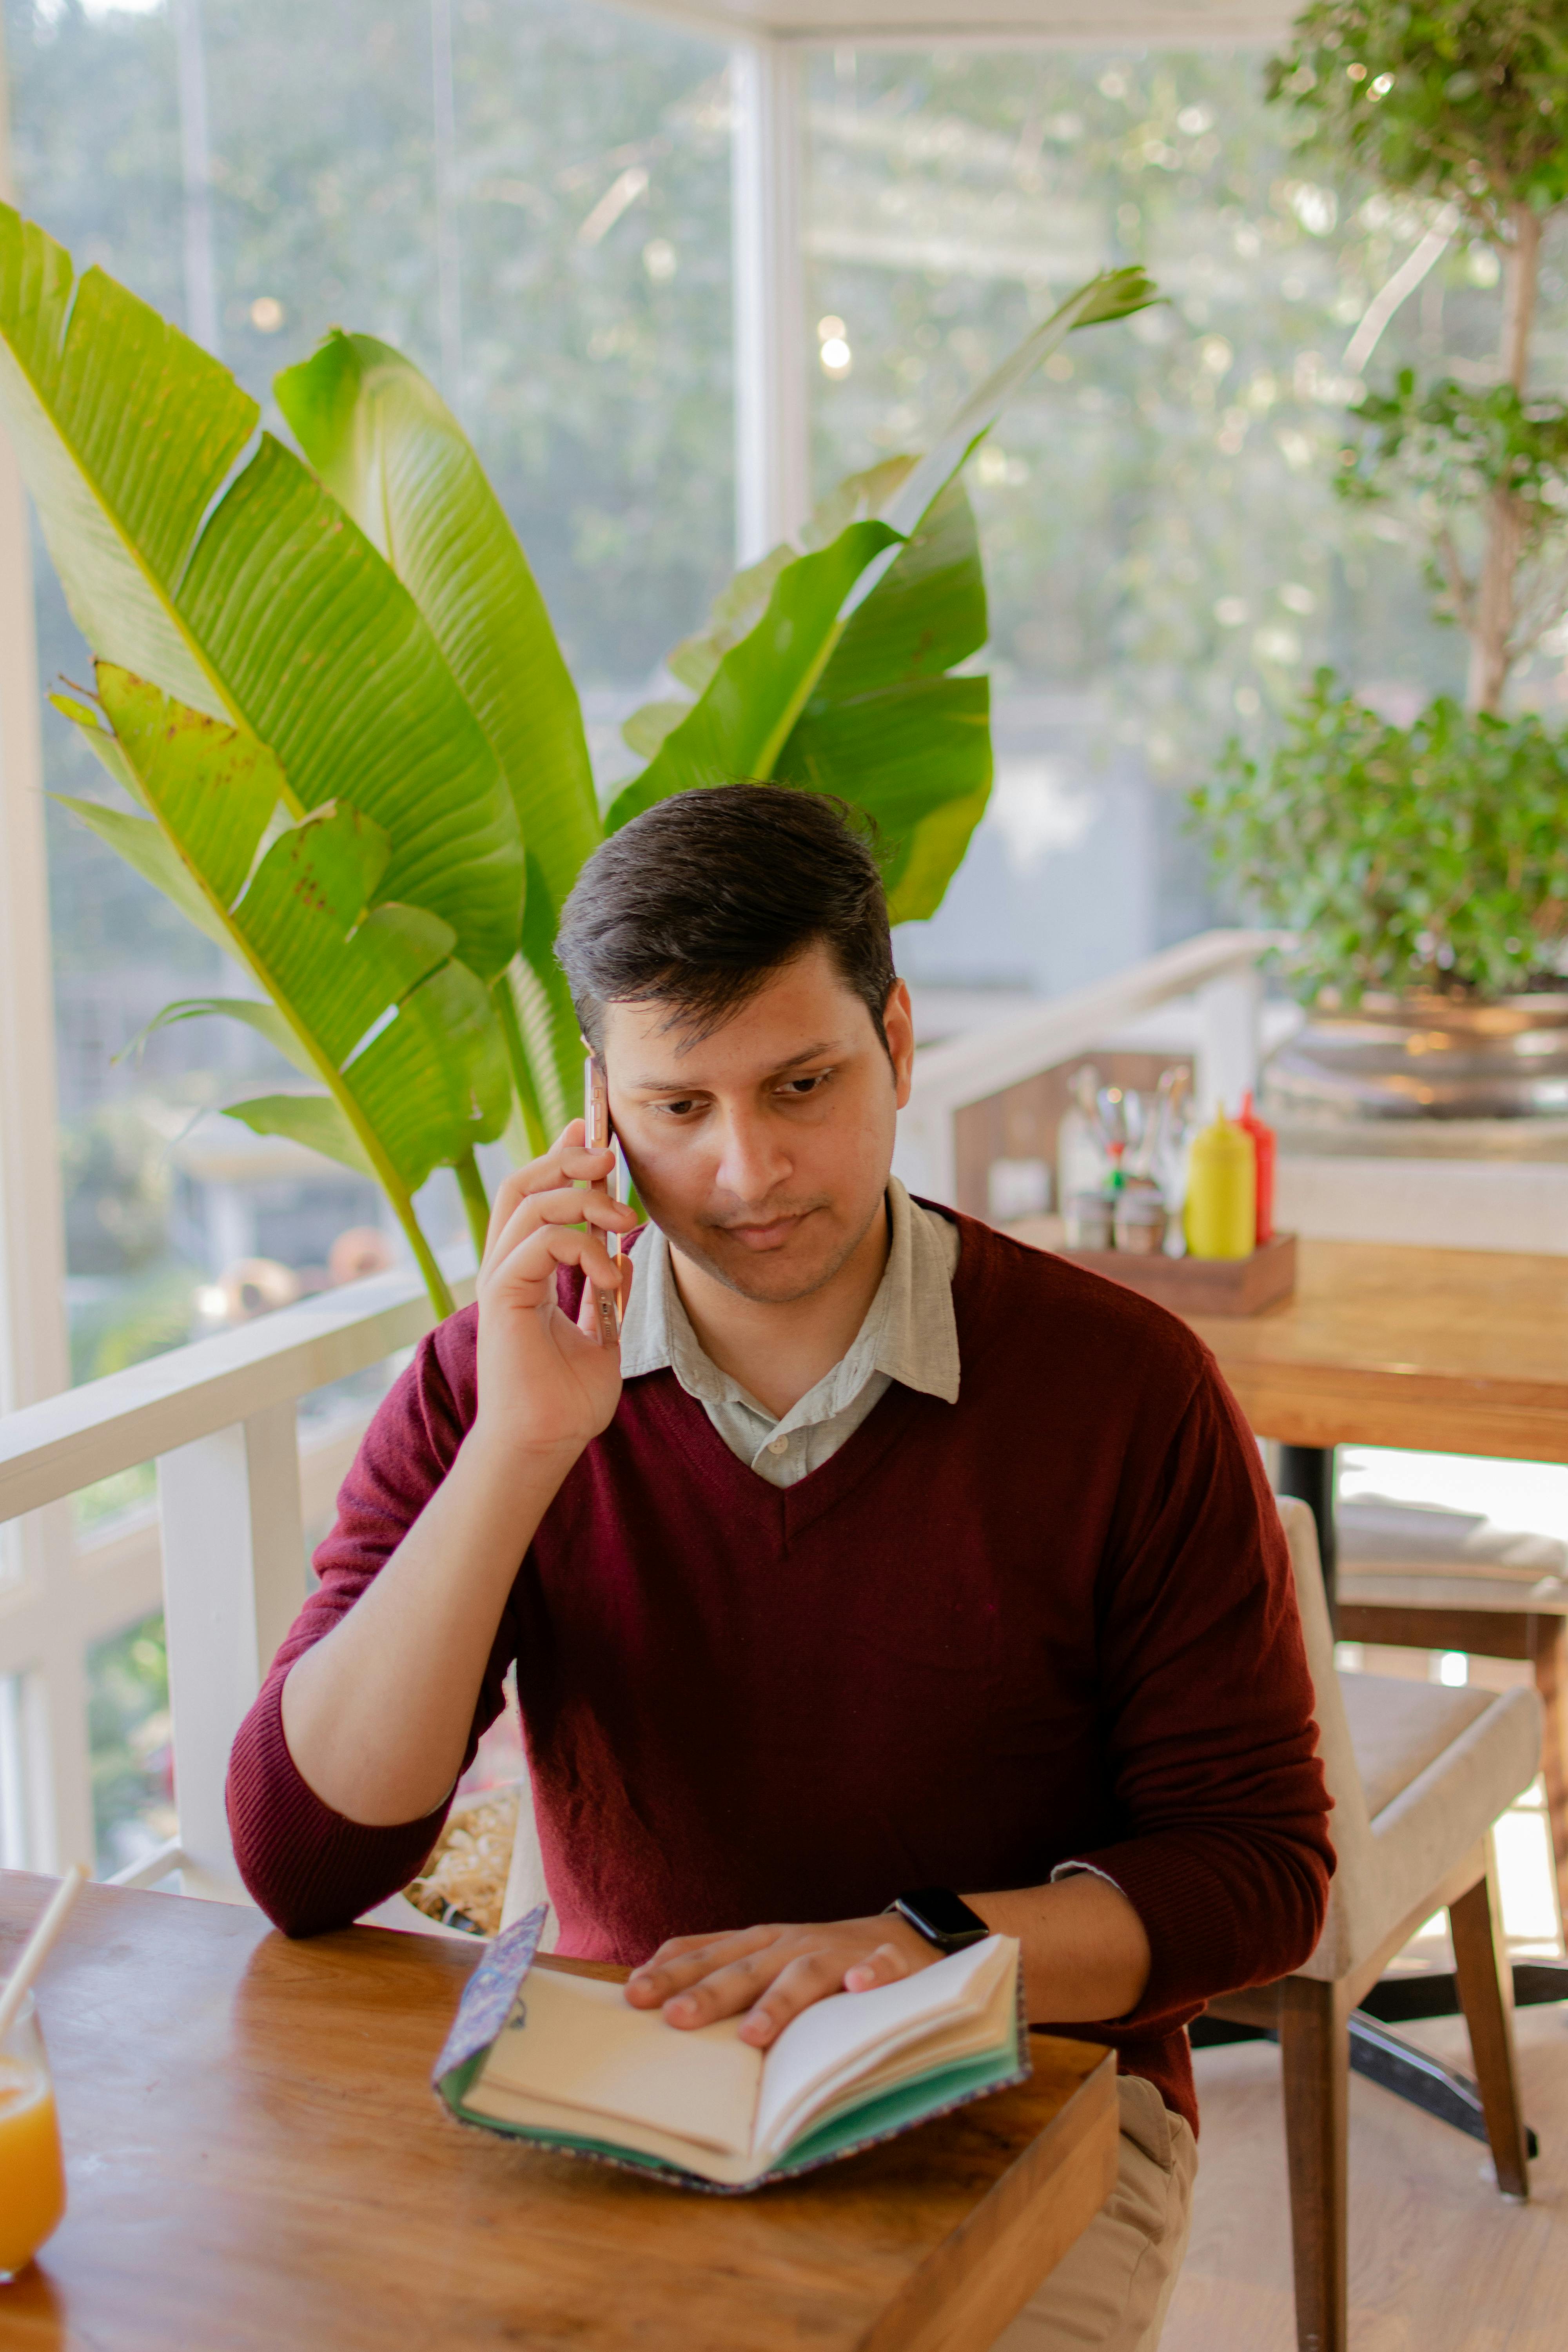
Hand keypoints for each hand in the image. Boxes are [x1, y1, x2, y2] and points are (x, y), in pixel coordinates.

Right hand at [469, 1120, 637, 1460]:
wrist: (545, 1444)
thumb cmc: (566, 1400)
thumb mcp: (601, 1333)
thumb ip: (605, 1291)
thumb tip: (623, 1255)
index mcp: (526, 1270)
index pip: (537, 1196)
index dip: (563, 1157)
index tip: (596, 1133)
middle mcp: (507, 1266)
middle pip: (523, 1183)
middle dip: (567, 1157)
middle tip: (610, 1155)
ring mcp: (500, 1279)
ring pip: (529, 1202)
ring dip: (583, 1200)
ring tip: (623, 1222)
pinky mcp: (502, 1296)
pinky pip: (538, 1243)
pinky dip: (581, 1246)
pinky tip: (609, 1274)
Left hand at [624, 1916, 942, 2047]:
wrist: (905, 1936)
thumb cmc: (819, 1958)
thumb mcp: (766, 1956)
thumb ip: (719, 1968)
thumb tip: (647, 1987)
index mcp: (761, 1944)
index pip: (708, 1954)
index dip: (672, 1971)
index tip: (634, 1993)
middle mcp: (793, 1945)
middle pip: (745, 1968)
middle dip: (709, 1992)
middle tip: (674, 2017)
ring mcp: (839, 1953)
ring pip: (804, 1975)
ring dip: (779, 2000)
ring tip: (754, 2033)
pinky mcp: (888, 1963)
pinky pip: (882, 1967)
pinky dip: (871, 1973)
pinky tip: (859, 1986)